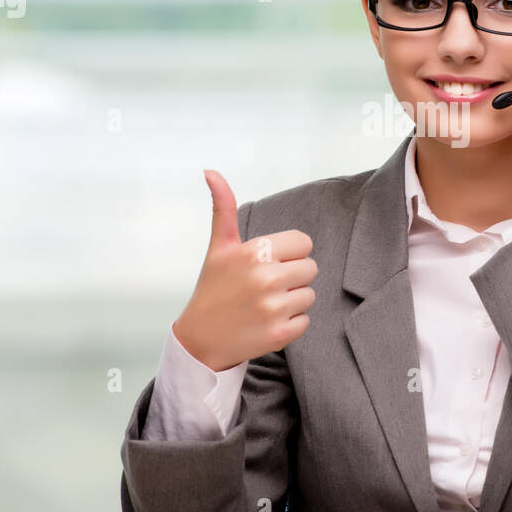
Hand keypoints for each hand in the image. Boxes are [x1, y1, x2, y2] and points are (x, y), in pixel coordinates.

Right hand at [172, 170, 317, 370]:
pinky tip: (267, 322)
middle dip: (292, 277)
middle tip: (265, 286)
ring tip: (264, 304)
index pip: (304, 243)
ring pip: (310, 295)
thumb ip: (223, 208)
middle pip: (311, 268)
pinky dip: (291, 324)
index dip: (288, 254)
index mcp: (255, 252)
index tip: (268, 263)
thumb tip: (211, 171)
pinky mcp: (280, 335)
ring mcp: (274, 308)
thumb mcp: (218, 247)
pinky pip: (306, 321)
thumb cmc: (213, 289)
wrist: (200, 340)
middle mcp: (266, 278)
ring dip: (292, 301)